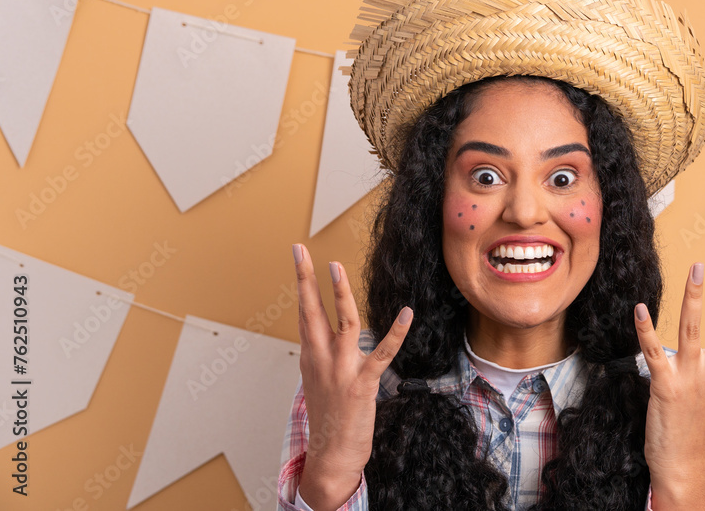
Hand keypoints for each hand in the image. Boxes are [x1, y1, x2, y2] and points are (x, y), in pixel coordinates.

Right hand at [293, 243, 412, 508]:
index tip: (298, 254)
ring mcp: (341, 370)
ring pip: (342, 324)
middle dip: (305, 279)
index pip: (304, 311)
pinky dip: (395, 333)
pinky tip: (406, 314)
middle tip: (301, 251)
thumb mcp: (317, 379)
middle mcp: (321, 358)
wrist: (332, 454)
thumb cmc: (329, 416)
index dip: (302, 281)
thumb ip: (322, 353)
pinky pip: (381, 353)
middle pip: (310, 311)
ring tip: (336, 268)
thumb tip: (324, 334)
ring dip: (340, 295)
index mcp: (310, 356)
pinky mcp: (363, 383)